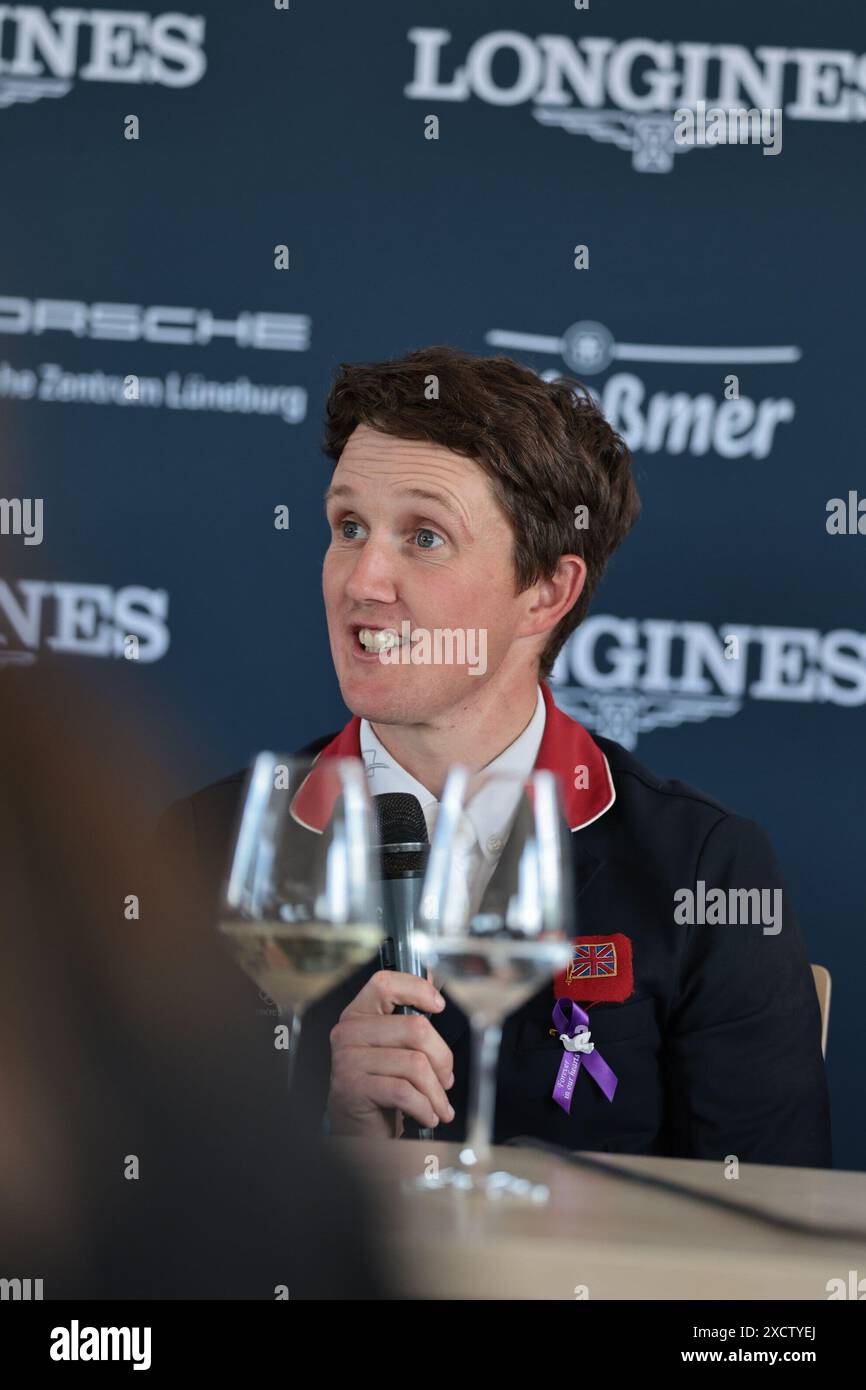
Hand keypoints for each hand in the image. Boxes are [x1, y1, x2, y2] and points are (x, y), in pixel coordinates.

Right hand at [327, 971, 455, 1137]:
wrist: (358, 1131)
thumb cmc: (380, 1086)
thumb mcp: (395, 1048)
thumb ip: (410, 1018)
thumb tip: (432, 983)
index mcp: (358, 1015)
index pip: (385, 984)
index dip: (416, 989)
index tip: (438, 1005)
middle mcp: (348, 1032)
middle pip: (414, 1028)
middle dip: (442, 1059)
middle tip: (446, 1078)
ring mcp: (347, 1059)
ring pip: (415, 1064)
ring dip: (436, 1092)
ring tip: (438, 1104)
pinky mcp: (352, 1087)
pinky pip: (404, 1092)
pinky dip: (424, 1108)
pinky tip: (426, 1115)